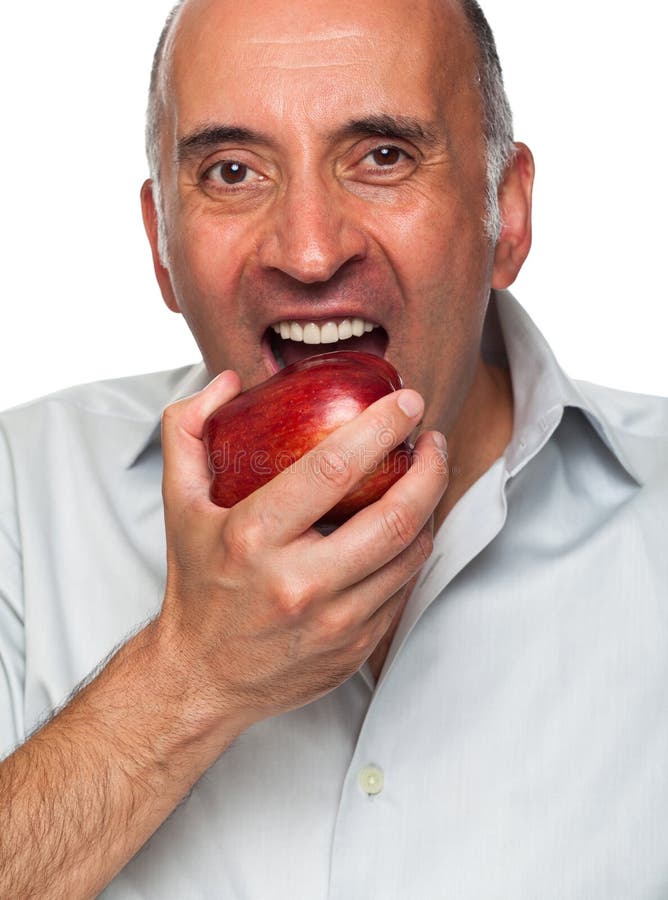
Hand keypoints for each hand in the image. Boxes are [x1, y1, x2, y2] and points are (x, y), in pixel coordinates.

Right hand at [158, 369, 447, 735]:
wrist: (202, 677)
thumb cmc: (196, 583)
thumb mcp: (178, 503)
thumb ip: (187, 431)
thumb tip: (228, 381)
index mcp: (253, 538)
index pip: (333, 469)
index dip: (380, 427)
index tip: (406, 402)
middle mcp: (297, 584)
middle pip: (394, 515)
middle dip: (430, 467)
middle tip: (433, 440)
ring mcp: (332, 622)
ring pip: (410, 553)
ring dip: (430, 506)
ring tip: (427, 476)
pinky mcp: (355, 648)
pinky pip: (404, 588)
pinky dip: (414, 550)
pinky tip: (409, 526)